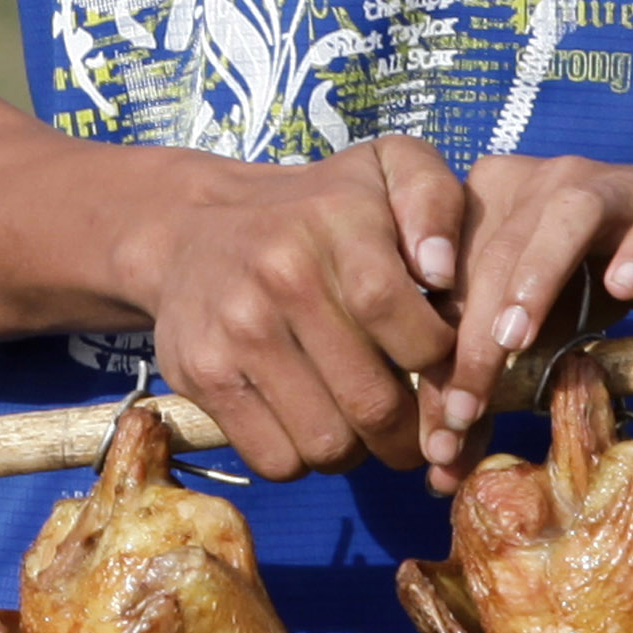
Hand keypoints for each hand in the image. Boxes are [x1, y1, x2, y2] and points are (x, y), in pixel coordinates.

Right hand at [124, 138, 465, 478]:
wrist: (192, 226)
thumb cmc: (317, 209)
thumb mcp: (385, 171)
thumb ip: (435, 200)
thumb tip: (441, 272)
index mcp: (338, 227)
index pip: (414, 335)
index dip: (441, 370)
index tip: (438, 365)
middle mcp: (283, 279)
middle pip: (374, 405)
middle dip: (410, 432)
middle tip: (414, 424)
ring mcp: (237, 332)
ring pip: (328, 445)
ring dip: (356, 450)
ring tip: (357, 418)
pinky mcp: (201, 375)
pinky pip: (276, 461)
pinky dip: (302, 458)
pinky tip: (307, 420)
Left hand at [417, 155, 632, 491]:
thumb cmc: (604, 281)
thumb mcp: (543, 324)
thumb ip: (495, 370)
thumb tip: (446, 458)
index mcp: (495, 201)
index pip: (451, 273)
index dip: (434, 346)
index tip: (435, 421)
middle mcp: (544, 182)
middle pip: (497, 252)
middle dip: (475, 338)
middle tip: (465, 408)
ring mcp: (610, 187)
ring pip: (564, 217)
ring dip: (534, 278)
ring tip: (515, 339)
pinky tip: (624, 288)